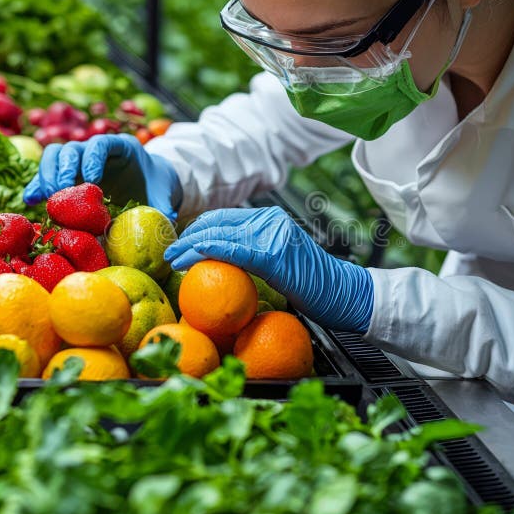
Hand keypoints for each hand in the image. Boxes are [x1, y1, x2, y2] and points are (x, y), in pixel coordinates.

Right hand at [23, 134, 181, 221]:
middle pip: (72, 148)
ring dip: (47, 174)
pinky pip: (48, 174)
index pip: (102, 144)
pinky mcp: (68, 174)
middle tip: (62, 191)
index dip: (93, 158)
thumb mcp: (163, 195)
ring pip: (55, 156)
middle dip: (64, 168)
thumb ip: (164, 207)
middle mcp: (96, 150)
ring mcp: (79, 161)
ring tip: (46, 197)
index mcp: (121, 146)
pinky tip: (31, 199)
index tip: (91, 180)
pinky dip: (38, 185)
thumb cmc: (155, 186)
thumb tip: (167, 223)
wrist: (147, 185)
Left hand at [164, 206, 373, 332]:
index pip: (223, 218)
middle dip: (187, 236)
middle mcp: (270, 220)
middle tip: (169, 253)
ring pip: (220, 234)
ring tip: (172, 259)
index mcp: (270, 219)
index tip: (178, 245)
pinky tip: (191, 258)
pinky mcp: (274, 255)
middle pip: (217, 222)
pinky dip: (208, 252)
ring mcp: (273, 235)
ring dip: (190, 246)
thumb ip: (253, 256)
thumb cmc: (314, 286)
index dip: (196, 229)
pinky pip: (233, 250)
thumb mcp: (279, 264)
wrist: (344, 295)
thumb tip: (220, 265)